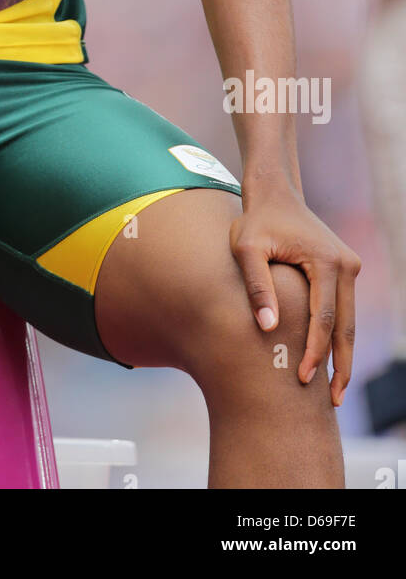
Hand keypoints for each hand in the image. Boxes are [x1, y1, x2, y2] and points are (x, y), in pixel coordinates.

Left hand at [229, 182, 360, 406]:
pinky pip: (343, 310)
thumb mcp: (246, 248)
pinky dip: (337, 336)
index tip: (304, 377)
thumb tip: (268, 328)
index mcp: (326, 261)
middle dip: (340, 365)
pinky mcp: (343, 270)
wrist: (275, 194)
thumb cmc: (256, 221)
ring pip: (349, 321)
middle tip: (334, 401)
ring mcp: (349, 266)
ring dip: (342, 354)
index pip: (323, 317)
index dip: (315, 351)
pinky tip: (329, 360)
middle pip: (346, 325)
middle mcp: (346, 264)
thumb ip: (257, 285)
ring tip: (335, 391)